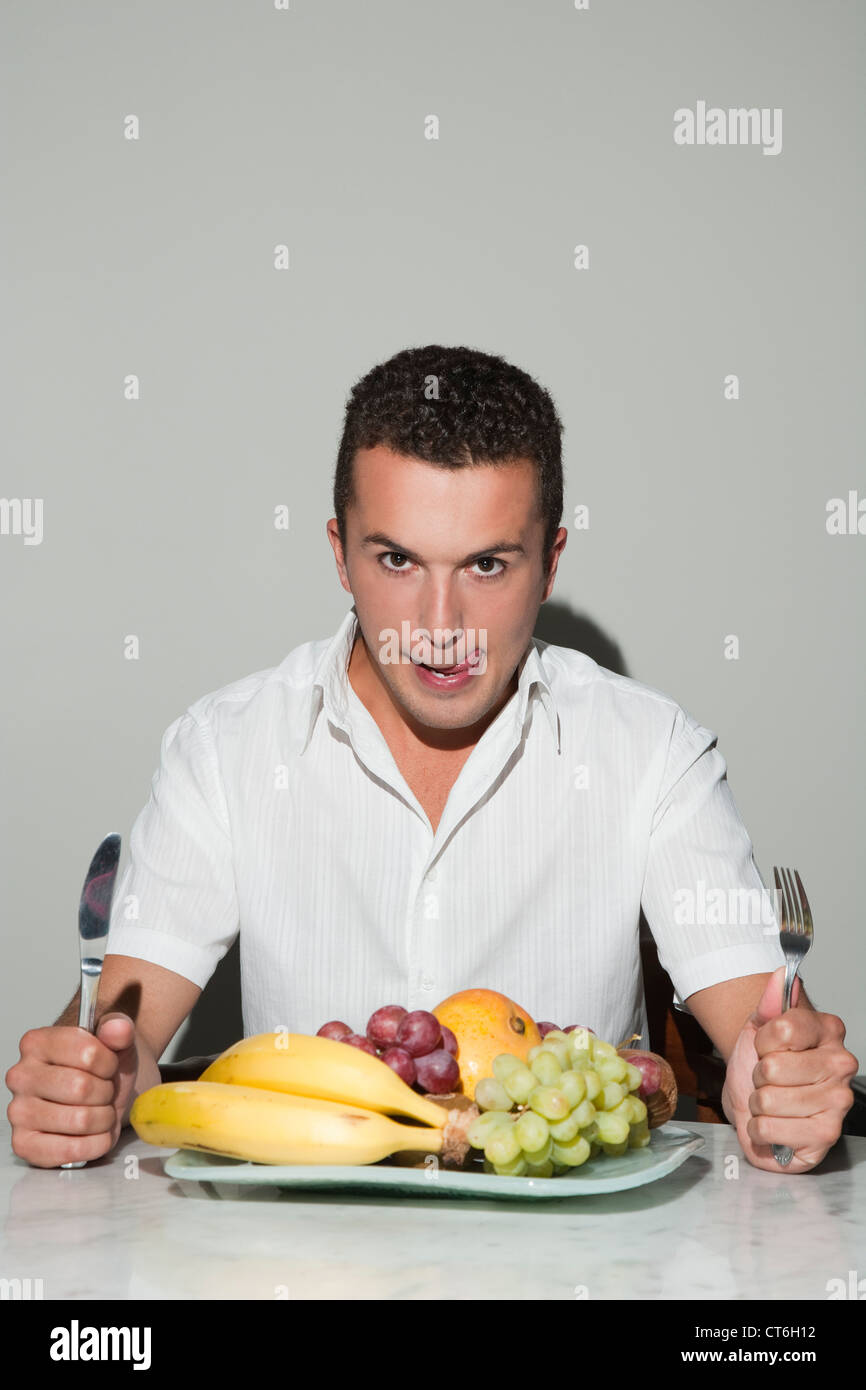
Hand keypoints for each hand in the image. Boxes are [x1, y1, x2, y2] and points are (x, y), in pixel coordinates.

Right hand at [5, 1013, 139, 1168]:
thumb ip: (119, 1028)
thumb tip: (117, 1028)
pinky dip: (95, 1143)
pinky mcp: (25, 1144)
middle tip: (104, 1091)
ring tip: (100, 1110)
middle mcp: (20, 1076)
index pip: (87, 1053)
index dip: (109, 1063)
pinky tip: (94, 1133)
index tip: (108, 1065)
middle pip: (82, 1088)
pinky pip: (71, 1150)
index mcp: (36, 1042)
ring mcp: (19, 1112)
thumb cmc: (101, 1066)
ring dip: (104, 1118)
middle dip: (106, 1092)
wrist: (98, 1091)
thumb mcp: (115, 1041)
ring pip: (80, 1120)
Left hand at [721, 966, 858, 1171]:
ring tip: (770, 1102)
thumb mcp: (759, 1027)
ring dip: (758, 1104)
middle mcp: (841, 1064)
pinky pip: (769, 1128)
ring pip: (769, 1100)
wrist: (756, 1103)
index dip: (762, 1041)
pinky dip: (760, 1130)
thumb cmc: (763, 1066)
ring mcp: (838, 1102)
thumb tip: (781, 975)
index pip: (782, 1028)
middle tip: (769, 1080)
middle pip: (773, 1068)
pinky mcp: (826, 1135)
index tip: (767, 1047)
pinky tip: (774, 1124)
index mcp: (829, 1030)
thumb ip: (769, 1001)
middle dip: (759, 1076)